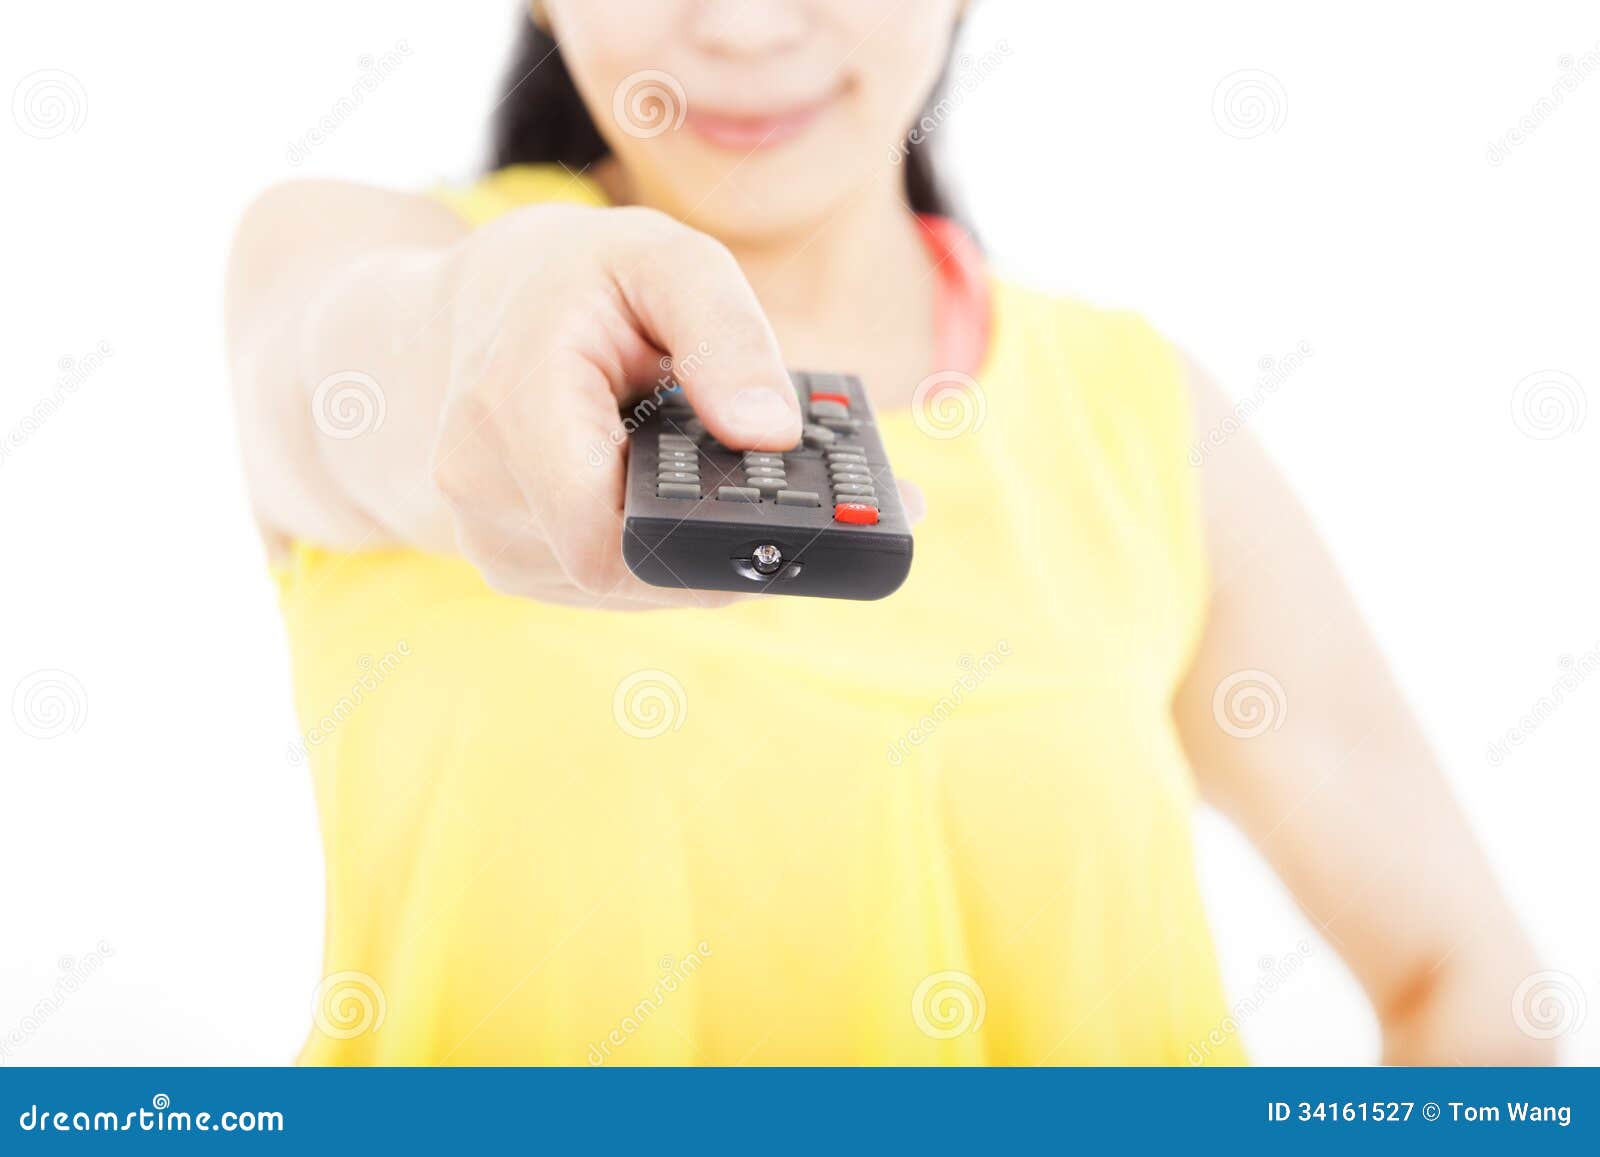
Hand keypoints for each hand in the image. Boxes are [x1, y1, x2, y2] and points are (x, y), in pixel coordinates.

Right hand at [432, 203, 805, 607]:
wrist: (490, 300)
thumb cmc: (585, 277)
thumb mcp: (670, 260)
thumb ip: (729, 337)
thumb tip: (771, 434)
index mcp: (511, 404)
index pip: (604, 541)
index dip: (697, 541)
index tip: (760, 505)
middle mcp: (479, 484)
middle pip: (624, 571)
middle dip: (699, 532)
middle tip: (739, 470)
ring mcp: (486, 532)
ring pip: (619, 586)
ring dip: (673, 540)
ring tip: (678, 463)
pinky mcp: (506, 561)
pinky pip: (600, 583)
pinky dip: (643, 546)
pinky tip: (647, 486)